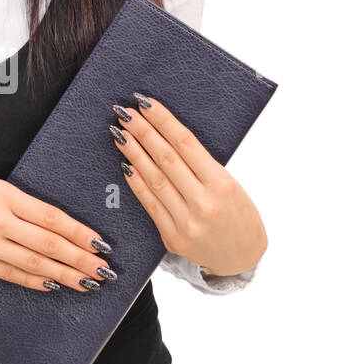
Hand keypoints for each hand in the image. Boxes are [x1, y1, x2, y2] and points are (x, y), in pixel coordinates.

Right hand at [0, 167, 116, 291]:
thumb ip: (17, 201)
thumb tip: (52, 221)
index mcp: (4, 194)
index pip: (53, 217)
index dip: (80, 232)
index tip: (101, 242)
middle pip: (49, 245)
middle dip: (81, 259)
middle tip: (105, 270)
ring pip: (34, 264)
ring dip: (65, 275)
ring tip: (88, 282)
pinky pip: (10, 275)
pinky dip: (34, 282)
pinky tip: (53, 286)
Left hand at [108, 95, 266, 275]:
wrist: (242, 259)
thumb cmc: (239, 215)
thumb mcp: (232, 186)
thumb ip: (203, 167)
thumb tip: (168, 138)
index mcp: (222, 184)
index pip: (186, 144)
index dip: (164, 121)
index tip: (146, 104)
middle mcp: (203, 203)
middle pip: (166, 159)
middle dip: (144, 132)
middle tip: (126, 112)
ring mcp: (186, 222)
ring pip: (154, 179)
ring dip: (134, 153)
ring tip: (121, 134)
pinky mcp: (172, 237)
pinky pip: (150, 204)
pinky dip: (137, 183)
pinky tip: (127, 165)